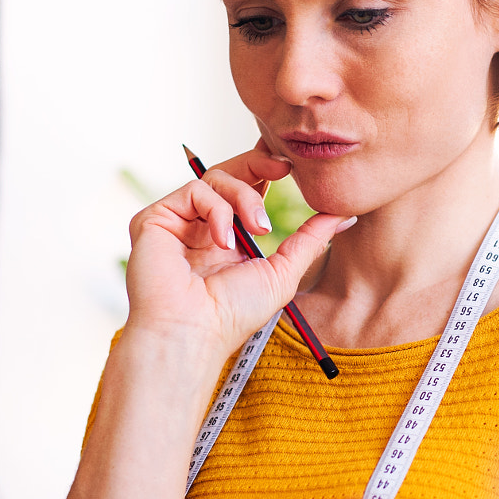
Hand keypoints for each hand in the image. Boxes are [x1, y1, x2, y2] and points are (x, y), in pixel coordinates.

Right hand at [122, 145, 351, 356]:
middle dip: (259, 165)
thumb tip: (344, 215)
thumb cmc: (234, 314)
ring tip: (257, 230)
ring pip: (215, 178)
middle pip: (229, 171)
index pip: (246, 188)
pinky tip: (223, 241)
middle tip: (284, 169)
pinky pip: (193, 190)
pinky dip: (216, 210)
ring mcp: (175, 221)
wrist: (194, 333)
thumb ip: (310, 239)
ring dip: (243, 198)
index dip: (266, 171)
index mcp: (227, 236)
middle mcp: (198, 224)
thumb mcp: (282, 271)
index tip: (292, 168)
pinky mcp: (154, 219)